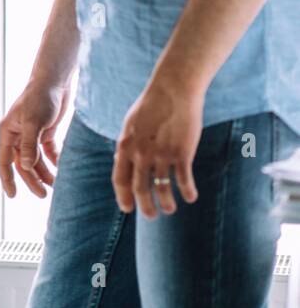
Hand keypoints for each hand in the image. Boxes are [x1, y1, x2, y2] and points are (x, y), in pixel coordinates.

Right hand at [0, 79, 69, 197]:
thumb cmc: (40, 98)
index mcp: (8, 132)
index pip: (4, 161)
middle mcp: (17, 135)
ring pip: (36, 160)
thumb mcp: (33, 122)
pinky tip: (62, 170)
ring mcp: (31, 134)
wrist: (55, 82)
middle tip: (43, 195)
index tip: (13, 195)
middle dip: (32, 179)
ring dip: (44, 172)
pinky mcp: (45, 131)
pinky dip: (53, 161)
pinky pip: (47, 152)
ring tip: (56, 185)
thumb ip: (29, 145)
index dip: (8, 179)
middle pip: (22, 164)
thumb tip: (26, 167)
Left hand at [112, 78, 202, 217]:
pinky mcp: (182, 152)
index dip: (123, 196)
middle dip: (145, 206)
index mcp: (125, 146)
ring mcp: (162, 154)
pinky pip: (183, 179)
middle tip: (150, 216)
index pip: (119, 179)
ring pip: (162, 188)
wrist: (172, 90)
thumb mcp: (130, 125)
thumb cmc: (151, 106)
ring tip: (170, 209)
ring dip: (166, 203)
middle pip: (140, 188)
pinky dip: (187, 191)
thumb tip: (117, 159)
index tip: (127, 209)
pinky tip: (190, 197)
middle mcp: (141, 154)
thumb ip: (125, 144)